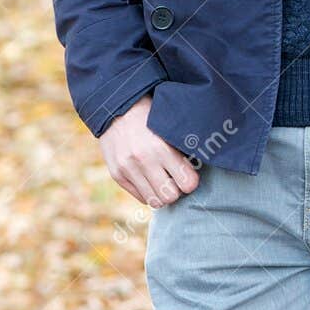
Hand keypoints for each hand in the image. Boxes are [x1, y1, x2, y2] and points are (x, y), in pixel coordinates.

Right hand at [99, 93, 201, 207]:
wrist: (114, 108)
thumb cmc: (149, 115)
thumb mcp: (168, 126)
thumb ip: (180, 148)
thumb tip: (195, 170)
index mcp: (161, 147)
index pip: (187, 183)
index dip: (190, 180)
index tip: (188, 174)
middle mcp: (143, 160)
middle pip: (171, 196)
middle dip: (176, 190)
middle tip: (175, 179)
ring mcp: (128, 169)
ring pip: (155, 201)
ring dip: (162, 194)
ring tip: (163, 181)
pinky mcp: (117, 175)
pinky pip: (140, 197)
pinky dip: (148, 192)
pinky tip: (149, 178)